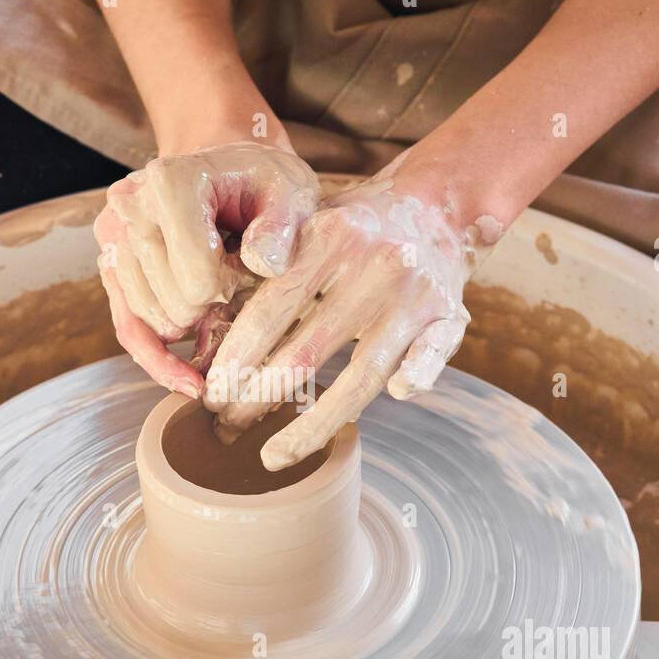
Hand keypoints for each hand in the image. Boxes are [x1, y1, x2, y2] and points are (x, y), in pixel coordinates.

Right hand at [95, 141, 319, 396]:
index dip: (234, 291)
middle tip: (239, 278)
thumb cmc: (264, 183)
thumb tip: (264, 266)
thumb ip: (282, 227)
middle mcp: (130, 206)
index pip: (198, 278)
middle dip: (215, 307)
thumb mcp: (290, 193)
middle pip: (174, 303)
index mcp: (171, 182)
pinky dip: (159, 361)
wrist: (230, 167)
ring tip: (221, 292)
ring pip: (153, 321)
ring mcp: (114, 237)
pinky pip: (129, 329)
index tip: (253, 271)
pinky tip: (190, 383)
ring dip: (195, 323)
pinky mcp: (111, 264)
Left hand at [203, 171, 504, 469]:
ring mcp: (414, 295)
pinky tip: (395, 397)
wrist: (435, 203)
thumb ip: (267, 266)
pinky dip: (414, 377)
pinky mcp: (449, 315)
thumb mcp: (309, 224)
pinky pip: (431, 356)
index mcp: (328, 238)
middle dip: (256, 400)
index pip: (269, 311)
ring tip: (273, 455)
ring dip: (312, 425)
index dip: (235, 359)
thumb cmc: (353, 227)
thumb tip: (208, 330)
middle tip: (225, 427)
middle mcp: (372, 266)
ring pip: (360, 376)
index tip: (210, 393)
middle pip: (306, 353)